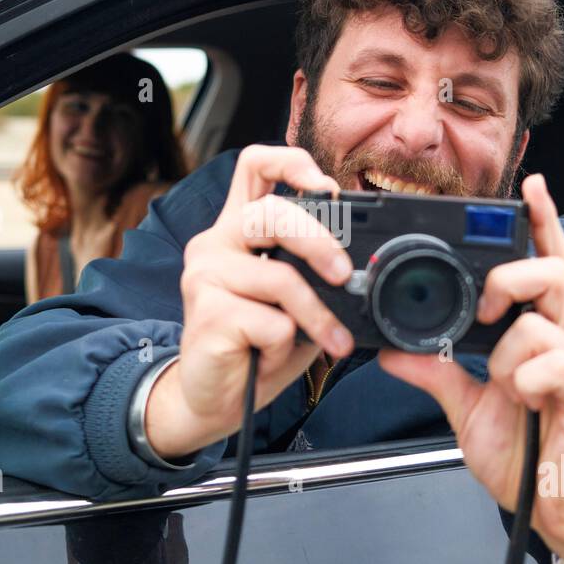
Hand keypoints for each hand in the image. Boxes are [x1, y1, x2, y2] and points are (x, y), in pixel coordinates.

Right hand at [146, 145, 355, 459]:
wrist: (216, 400)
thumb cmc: (257, 346)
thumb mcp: (296, 302)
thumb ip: (314, 274)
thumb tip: (358, 269)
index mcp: (238, 229)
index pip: (255, 165)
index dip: (294, 163)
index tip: (330, 190)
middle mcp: (216, 242)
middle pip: (271, 213)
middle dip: (319, 242)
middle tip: (344, 275)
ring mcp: (205, 275)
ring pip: (280, 277)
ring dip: (317, 315)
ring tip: (334, 342)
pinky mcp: (205, 313)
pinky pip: (270, 321)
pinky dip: (284, 345)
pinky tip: (270, 357)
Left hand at [378, 174, 563, 563]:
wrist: (558, 512)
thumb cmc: (526, 455)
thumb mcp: (467, 407)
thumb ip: (436, 372)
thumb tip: (393, 348)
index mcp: (540, 336)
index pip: (545, 266)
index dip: (541, 225)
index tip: (529, 188)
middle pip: (553, 273)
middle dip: (512, 276)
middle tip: (486, 308)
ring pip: (546, 317)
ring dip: (509, 347)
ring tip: (502, 382)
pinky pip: (556, 365)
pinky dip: (525, 380)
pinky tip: (521, 402)